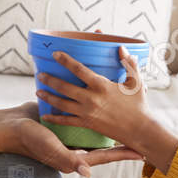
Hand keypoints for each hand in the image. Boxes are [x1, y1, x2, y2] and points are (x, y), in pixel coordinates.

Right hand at [0, 119, 143, 177]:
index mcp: (77, 157)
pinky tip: (104, 108)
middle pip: (105, 146)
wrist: (12, 128)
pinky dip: (94, 117)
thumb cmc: (32, 141)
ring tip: (127, 120)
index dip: (123, 154)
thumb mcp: (52, 150)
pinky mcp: (66, 126)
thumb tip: (87, 173)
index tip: (142, 153)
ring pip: (96, 133)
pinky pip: (85, 123)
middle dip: (122, 141)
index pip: (106, 156)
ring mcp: (72, 138)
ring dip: (110, 128)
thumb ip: (70, 160)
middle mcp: (76, 149)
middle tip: (141, 135)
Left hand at [36, 47, 152, 149]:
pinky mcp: (87, 124)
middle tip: (40, 74)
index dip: (65, 60)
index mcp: (101, 85)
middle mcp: (91, 98)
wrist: (139, 130)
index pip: (79, 69)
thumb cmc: (139, 104)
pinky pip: (67, 121)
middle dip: (50, 80)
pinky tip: (46, 115)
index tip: (55, 54)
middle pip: (64, 87)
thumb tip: (121, 48)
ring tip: (38, 91)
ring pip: (62, 104)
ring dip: (49, 97)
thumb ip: (128, 63)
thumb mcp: (135, 81)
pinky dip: (55, 118)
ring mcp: (87, 112)